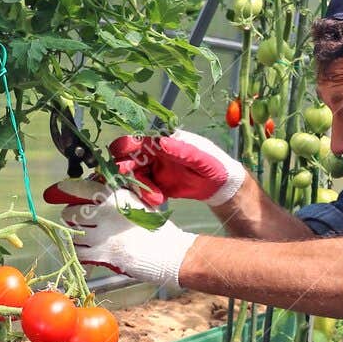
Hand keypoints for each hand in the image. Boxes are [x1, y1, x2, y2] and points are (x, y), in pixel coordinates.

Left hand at [46, 179, 197, 286]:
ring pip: (73, 233)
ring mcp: (103, 233)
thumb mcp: (138, 202)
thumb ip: (117, 196)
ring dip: (74, 235)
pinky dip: (80, 252)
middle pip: (71, 211)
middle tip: (77, 220)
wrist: (169, 252)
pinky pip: (79, 252)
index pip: (79, 187)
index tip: (56, 192)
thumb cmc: (156, 228)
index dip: (65, 189)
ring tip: (83, 236)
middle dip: (71, 216)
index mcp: (115, 194)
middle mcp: (105, 210)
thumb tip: (94, 190)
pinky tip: (87, 251)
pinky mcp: (102, 253)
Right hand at [109, 131, 245, 205]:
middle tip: (130, 182)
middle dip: (125, 171)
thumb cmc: (214, 164)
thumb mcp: (200, 158)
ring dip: (141, 188)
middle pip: (128, 159)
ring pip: (134, 177)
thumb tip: (161, 142)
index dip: (124, 150)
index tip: (121, 164)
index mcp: (162, 140)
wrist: (221, 185)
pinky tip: (159, 201)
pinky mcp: (156, 185)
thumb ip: (181, 151)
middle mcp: (153, 153)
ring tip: (157, 199)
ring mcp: (154, 169)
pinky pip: (143, 190)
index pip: (136, 140)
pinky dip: (147, 196)